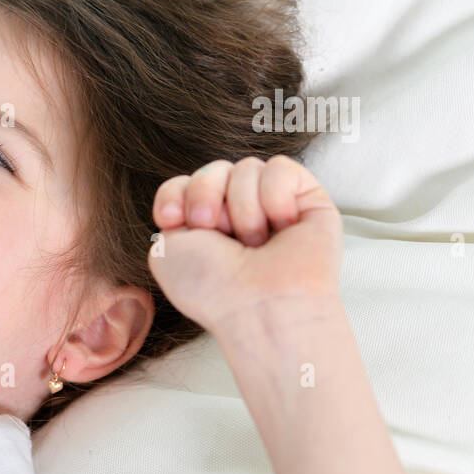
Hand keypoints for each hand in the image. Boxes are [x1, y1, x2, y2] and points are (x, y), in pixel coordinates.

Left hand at [147, 155, 343, 333]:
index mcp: (203, 226)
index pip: (183, 182)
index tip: (173, 220)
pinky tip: (281, 227)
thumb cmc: (212, 287)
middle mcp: (237, 213)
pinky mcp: (307, 198)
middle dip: (206, 197)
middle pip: (213, 169)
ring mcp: (272, 204)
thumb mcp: (166, 249)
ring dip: (243, 208)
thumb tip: (196, 196)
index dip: (175, 195)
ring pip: (246, 167)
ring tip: (255, 243)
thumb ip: (171, 210)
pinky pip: (279, 167)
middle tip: (218, 235)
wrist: (260, 305)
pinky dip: (273, 197)